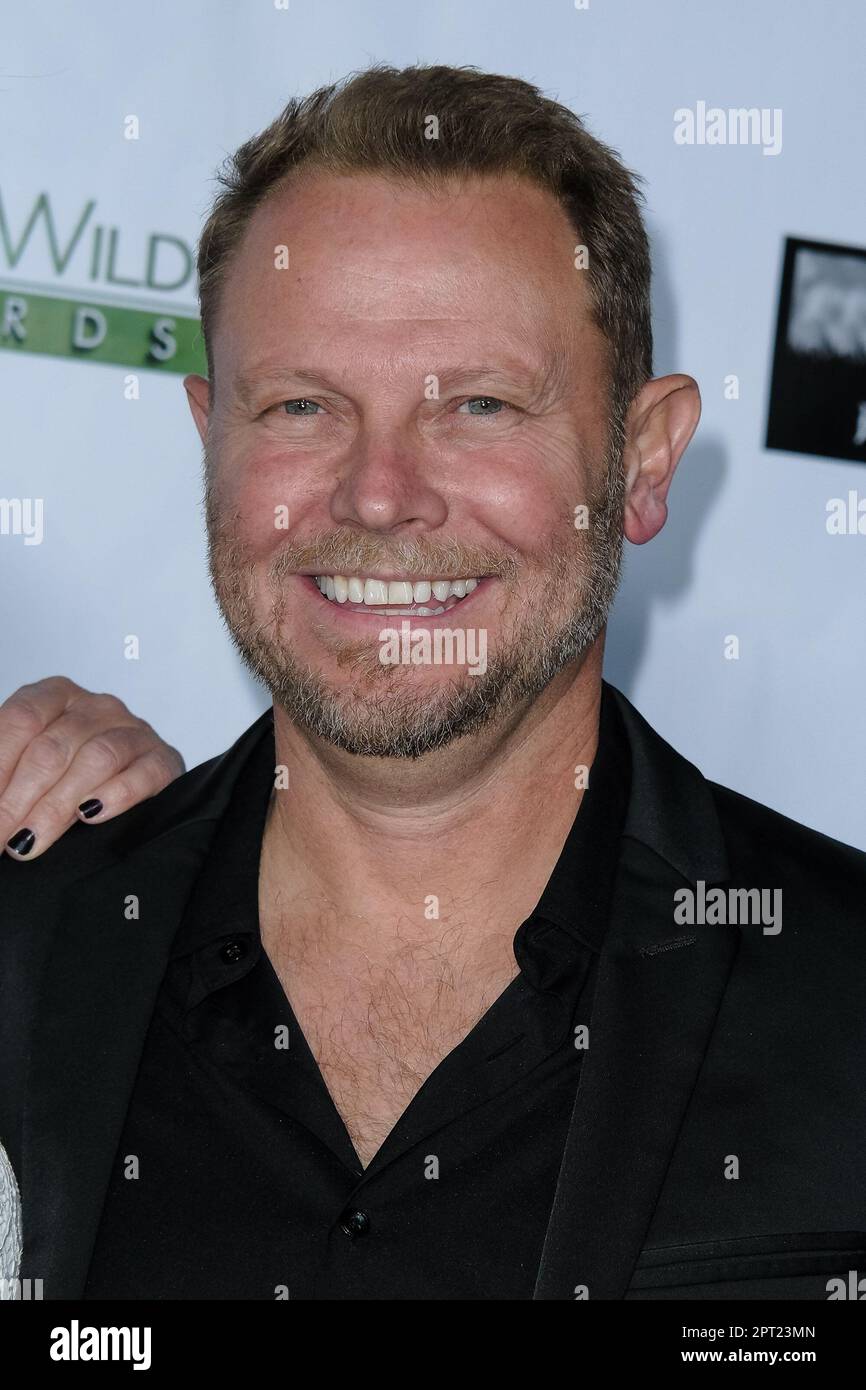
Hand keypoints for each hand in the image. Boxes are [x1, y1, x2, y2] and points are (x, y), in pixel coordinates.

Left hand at [0, 676, 184, 859]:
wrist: (128, 784)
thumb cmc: (68, 773)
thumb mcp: (28, 762)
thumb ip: (5, 776)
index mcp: (57, 696)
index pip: (22, 720)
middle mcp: (96, 707)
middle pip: (53, 747)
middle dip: (18, 799)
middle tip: (1, 835)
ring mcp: (133, 731)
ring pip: (95, 759)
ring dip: (57, 806)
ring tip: (33, 840)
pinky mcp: (162, 760)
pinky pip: (142, 773)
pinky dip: (115, 795)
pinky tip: (91, 815)